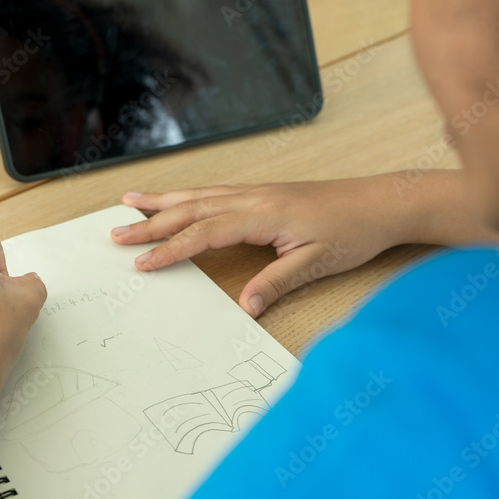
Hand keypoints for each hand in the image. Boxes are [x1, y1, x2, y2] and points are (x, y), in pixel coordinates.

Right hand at [111, 176, 422, 317]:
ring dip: (161, 200)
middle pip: (190, 210)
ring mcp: (255, 192)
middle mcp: (252, 197)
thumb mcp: (318, 263)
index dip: (170, 249)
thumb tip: (244, 307)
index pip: (204, 233)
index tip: (142, 263)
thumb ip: (277, 282)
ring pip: (197, 195)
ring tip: (128, 202)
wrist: (383, 202)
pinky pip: (212, 193)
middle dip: (150, 222)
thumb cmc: (353, 231)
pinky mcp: (261, 193)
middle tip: (115, 233)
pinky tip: (174, 198)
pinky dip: (186, 195)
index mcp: (262, 213)